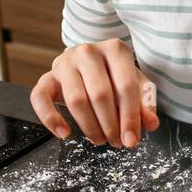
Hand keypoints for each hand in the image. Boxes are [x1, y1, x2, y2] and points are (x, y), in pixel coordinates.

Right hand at [30, 39, 159, 147]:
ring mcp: (65, 62)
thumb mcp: (135, 84)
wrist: (88, 63)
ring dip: (89, 127)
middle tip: (117, 142)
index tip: (132, 139)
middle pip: (100, 94)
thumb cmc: (115, 76)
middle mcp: (88, 52)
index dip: (130, 117)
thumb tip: (151, 124)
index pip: (125, 86)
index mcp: (115, 49)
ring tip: (100, 139)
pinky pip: (41, 98)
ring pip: (76, 100)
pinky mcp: (47, 76)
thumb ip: (145, 103)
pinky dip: (51, 119)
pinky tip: (64, 133)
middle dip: (110, 125)